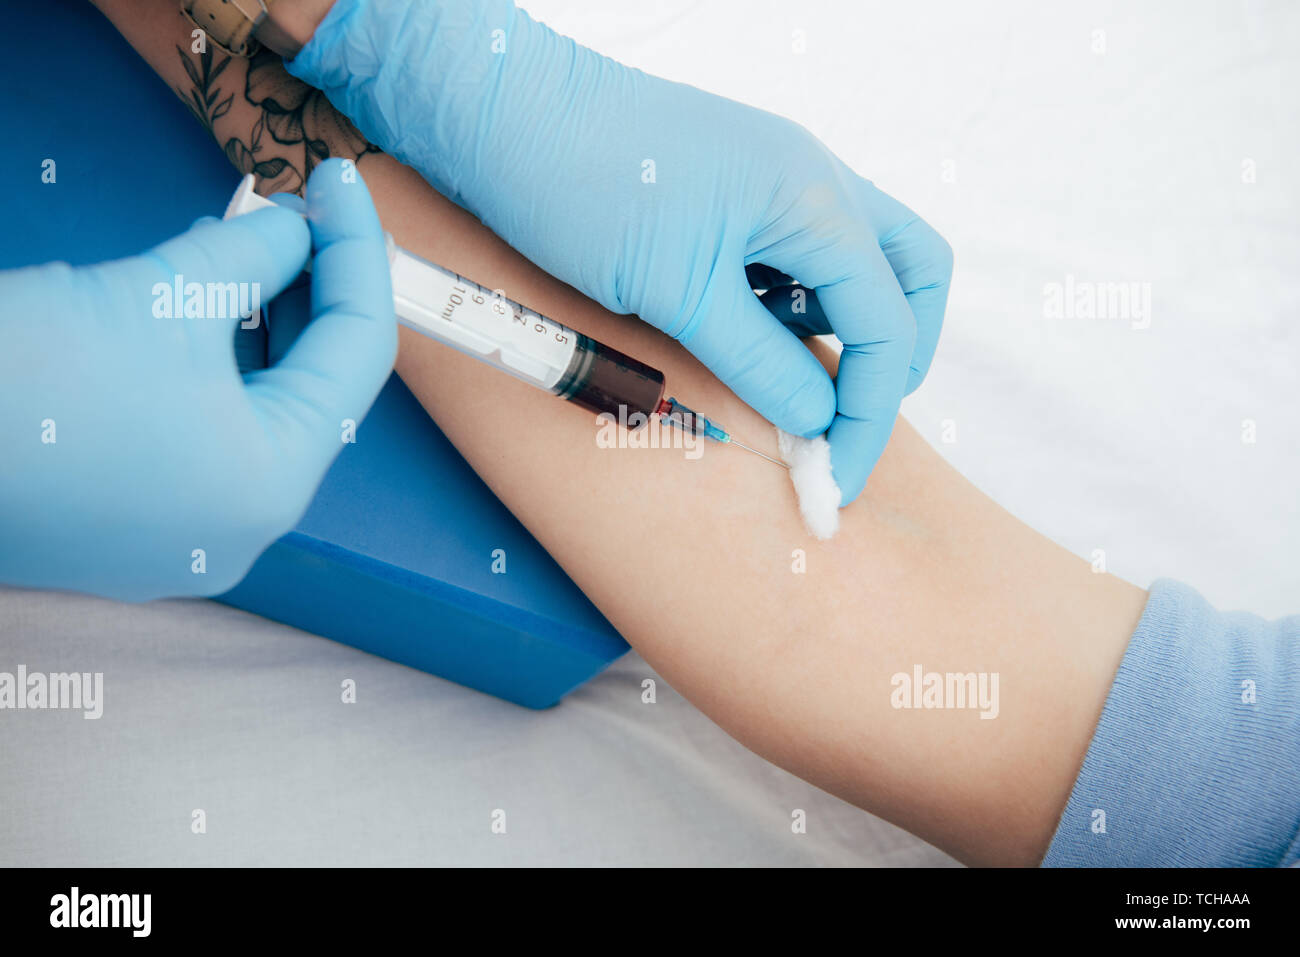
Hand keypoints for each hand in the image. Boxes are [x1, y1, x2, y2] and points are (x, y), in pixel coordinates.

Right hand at [0, 159, 395, 600]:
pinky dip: (216, 371)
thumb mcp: (158, 294)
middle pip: (315, 387)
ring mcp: (186, 536)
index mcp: (271, 483)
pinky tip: (204, 305)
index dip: (358, 255)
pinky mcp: (136, 525)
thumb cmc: (28, 378)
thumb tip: (295, 227)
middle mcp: (242, 527)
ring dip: (264, 325)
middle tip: (303, 210)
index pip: (358, 353)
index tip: (338, 181)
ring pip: (259, 413)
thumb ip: (250, 255)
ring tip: (251, 243)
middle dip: (313, 290)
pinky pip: (207, 436)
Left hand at [286, 0, 951, 502]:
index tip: (836, 474)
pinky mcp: (739, 197)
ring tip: (784, 383)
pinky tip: (745, 341)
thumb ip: (760, 361)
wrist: (504, 115)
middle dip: (892, 354)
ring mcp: (778, 184)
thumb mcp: (677, 292)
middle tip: (843, 416)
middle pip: (909, 275)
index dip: (870, 410)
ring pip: (855, 266)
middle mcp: (813, 181)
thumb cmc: (584, 186)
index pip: (888, 321)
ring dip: (839, 332)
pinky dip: (790, 311)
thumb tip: (821, 418)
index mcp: (814, 197)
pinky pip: (797, 260)